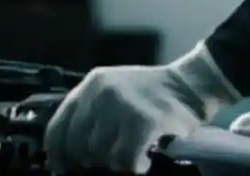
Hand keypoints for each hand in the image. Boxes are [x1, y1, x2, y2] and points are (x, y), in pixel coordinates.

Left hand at [44, 41, 239, 173]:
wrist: (192, 84)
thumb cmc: (153, 93)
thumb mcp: (114, 90)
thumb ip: (91, 112)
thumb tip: (69, 152)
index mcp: (91, 85)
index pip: (58, 127)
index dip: (57, 154)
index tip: (63, 167)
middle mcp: (101, 93)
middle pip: (77, 145)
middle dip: (91, 159)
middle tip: (110, 159)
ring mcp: (122, 106)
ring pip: (100, 155)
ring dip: (116, 161)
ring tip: (131, 153)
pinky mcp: (143, 122)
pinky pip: (125, 160)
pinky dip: (135, 165)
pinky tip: (145, 158)